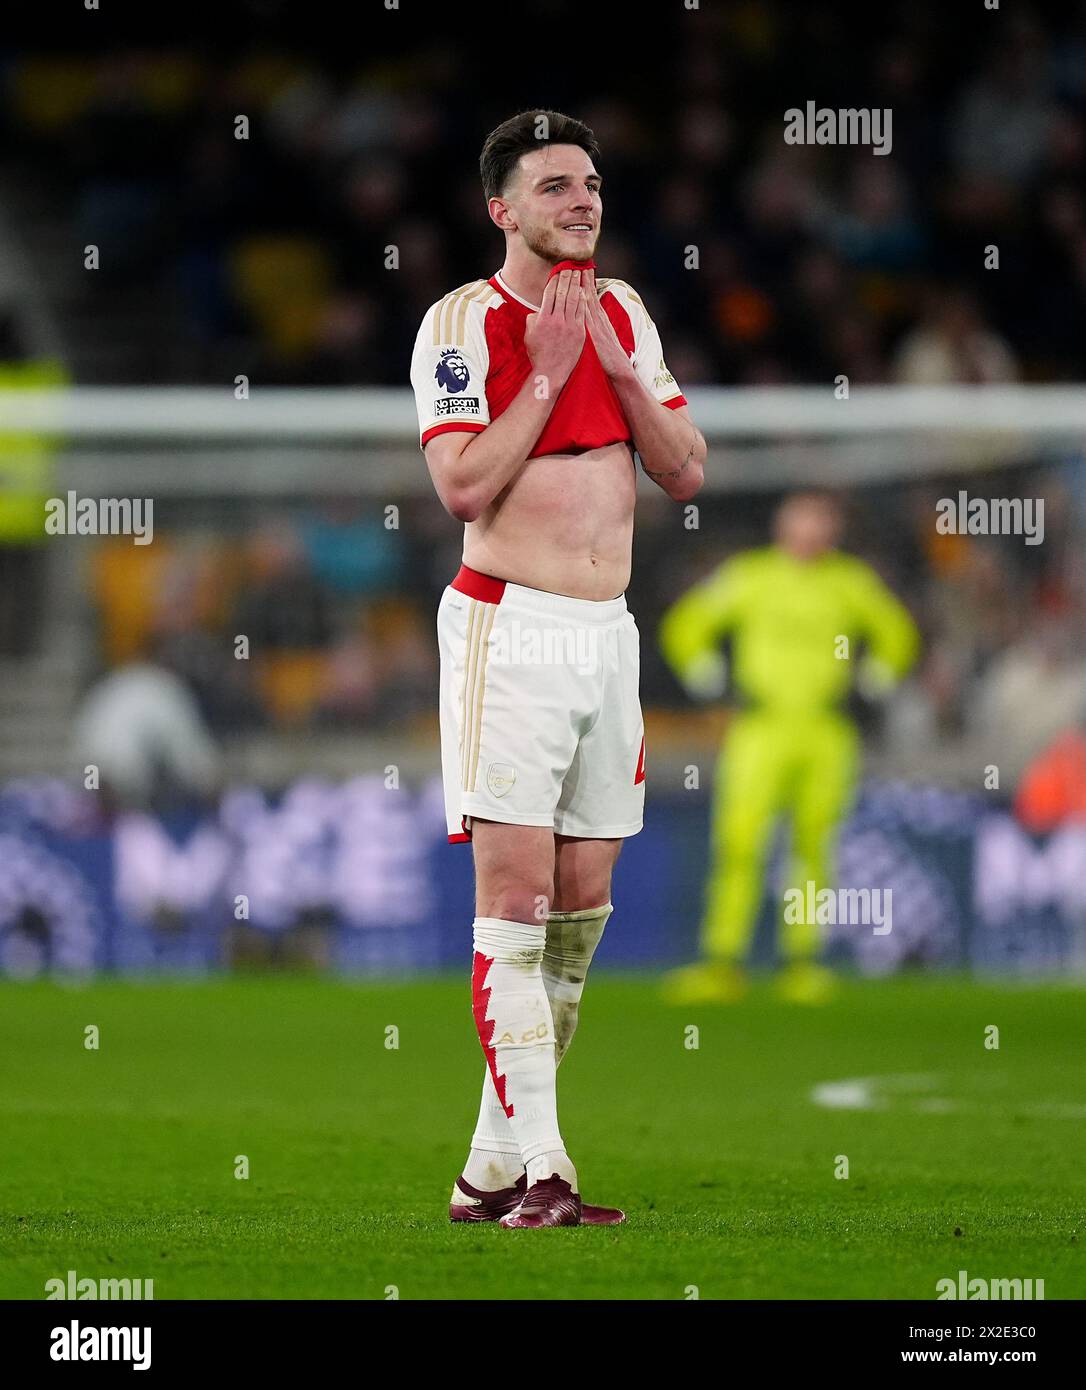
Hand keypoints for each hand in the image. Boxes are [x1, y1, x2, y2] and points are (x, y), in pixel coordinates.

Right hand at [523, 269, 585, 394]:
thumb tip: (537, 310)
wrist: (551, 373)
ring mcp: (569, 326)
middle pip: (563, 292)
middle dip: (567, 277)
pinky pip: (582, 312)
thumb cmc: (538, 355)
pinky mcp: (579, 332)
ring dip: (576, 284)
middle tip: (571, 265)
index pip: (550, 293)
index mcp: (542, 319)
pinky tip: (585, 291)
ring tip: (579, 273)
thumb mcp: (529, 335)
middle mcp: (556, 320)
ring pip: (574, 299)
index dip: (555, 280)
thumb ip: (533, 319)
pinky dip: (583, 299)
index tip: (558, 270)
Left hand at [582, 269, 635, 381]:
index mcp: (600, 320)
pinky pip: (588, 313)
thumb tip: (584, 325)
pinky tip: (580, 291)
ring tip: (577, 268)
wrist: (619, 371)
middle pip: (589, 293)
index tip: (580, 268)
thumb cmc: (608, 360)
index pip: (591, 296)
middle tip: (576, 260)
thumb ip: (592, 331)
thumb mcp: (600, 341)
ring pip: (588, 300)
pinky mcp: (595, 332)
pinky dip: (584, 301)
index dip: (585, 283)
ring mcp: (597, 325)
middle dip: (583, 277)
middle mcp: (599, 319)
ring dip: (583, 284)